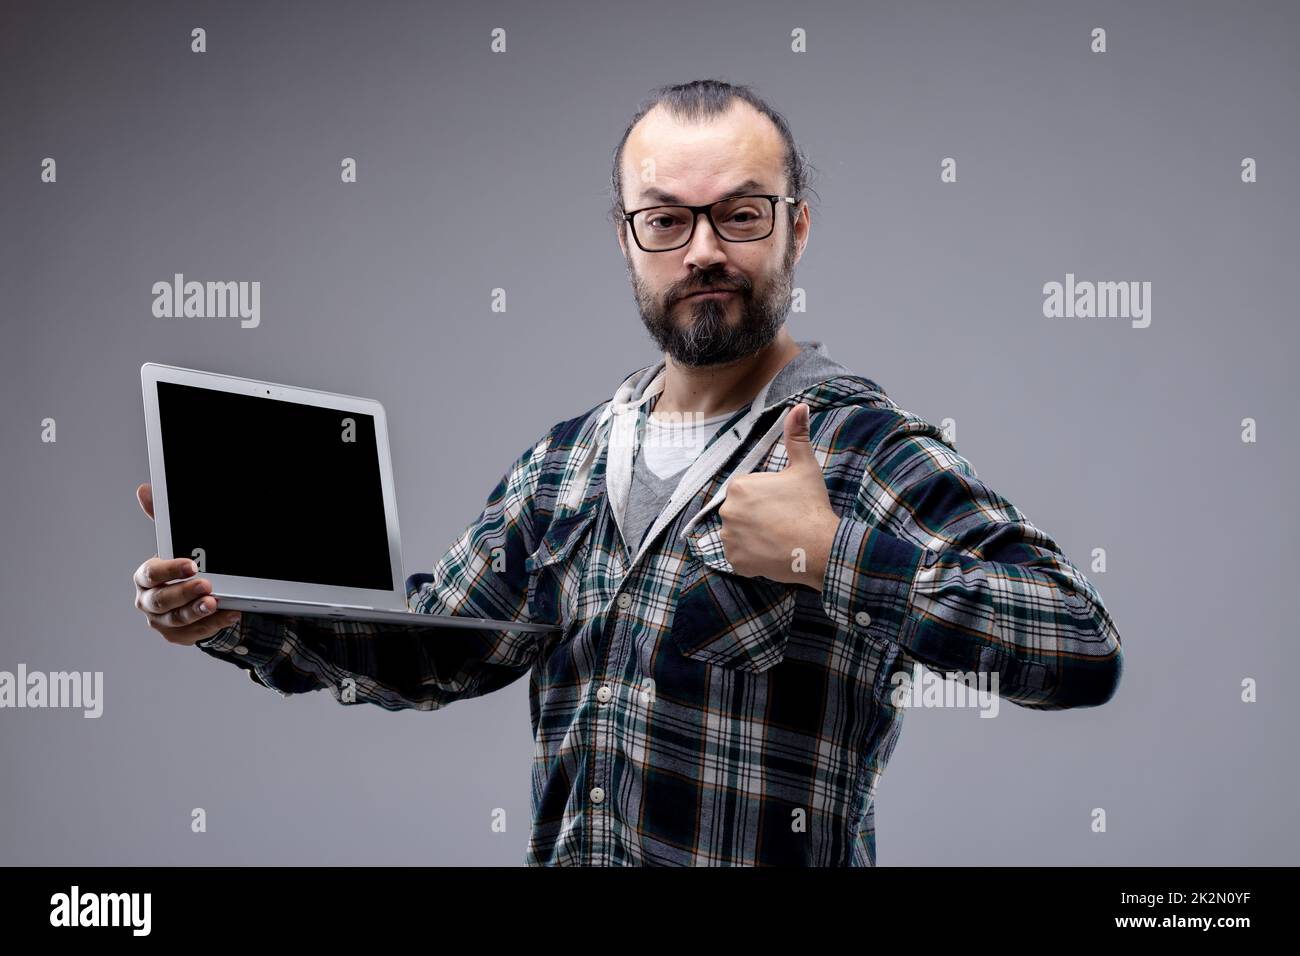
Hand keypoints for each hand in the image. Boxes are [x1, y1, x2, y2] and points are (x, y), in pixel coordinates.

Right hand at [132, 483, 240, 644]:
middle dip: (185, 593)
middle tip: (207, 585)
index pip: (151, 574)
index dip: (170, 570)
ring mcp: (161, 621)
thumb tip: (144, 490)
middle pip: (163, 600)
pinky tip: (230, 613)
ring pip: (177, 619)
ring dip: (198, 612)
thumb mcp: (173, 543)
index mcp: (145, 578)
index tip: (192, 564)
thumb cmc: (179, 568)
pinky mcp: (177, 636)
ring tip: (217, 602)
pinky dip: (213, 624)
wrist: (189, 595)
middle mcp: (148, 601)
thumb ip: (161, 518)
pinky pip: (195, 633)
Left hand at [717, 403, 839, 589]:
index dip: (765, 498)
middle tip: (782, 521)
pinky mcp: (735, 562)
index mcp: (739, 486)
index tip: (783, 504)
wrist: (819, 548)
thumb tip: (799, 407)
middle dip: (756, 517)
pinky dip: (751, 557)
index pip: (746, 492)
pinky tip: (771, 552)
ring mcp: (729, 538)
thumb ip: (797, 436)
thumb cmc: (811, 506)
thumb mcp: (805, 467)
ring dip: (752, 536)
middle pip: (739, 512)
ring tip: (777, 537)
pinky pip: (739, 557)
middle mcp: (727, 511)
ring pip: (738, 534)